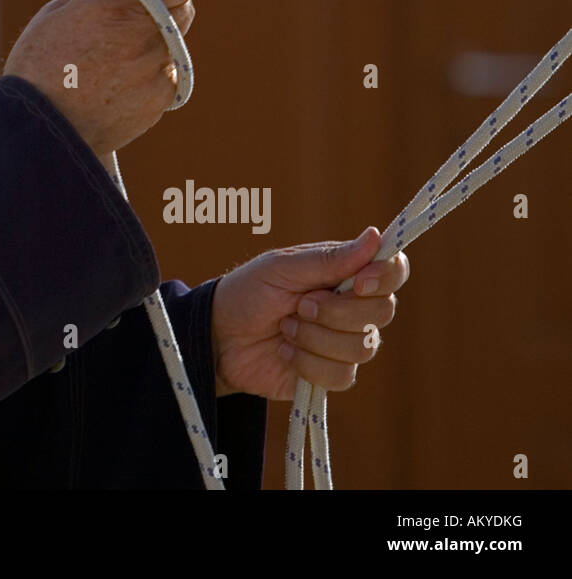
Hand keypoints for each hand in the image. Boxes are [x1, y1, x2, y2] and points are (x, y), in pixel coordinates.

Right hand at [2, 0, 198, 159]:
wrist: (39, 128)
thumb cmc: (40, 62)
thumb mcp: (59, 11)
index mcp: (122, 2)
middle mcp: (147, 33)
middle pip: (183, 10)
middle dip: (165, 9)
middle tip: (130, 22)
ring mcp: (157, 69)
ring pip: (173, 46)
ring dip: (153, 45)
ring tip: (111, 62)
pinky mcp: (160, 99)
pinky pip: (165, 78)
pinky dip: (148, 77)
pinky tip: (113, 87)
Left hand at [209, 227, 408, 400]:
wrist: (219, 336)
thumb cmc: (248, 292)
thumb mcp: (281, 268)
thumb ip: (329, 259)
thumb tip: (375, 236)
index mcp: (344, 273)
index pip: (392, 270)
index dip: (385, 276)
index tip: (359, 282)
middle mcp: (352, 306)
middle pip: (382, 311)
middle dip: (336, 311)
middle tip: (298, 305)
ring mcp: (344, 342)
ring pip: (363, 347)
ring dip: (316, 337)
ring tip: (286, 327)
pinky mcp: (332, 373)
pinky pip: (342, 375)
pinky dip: (307, 363)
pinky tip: (286, 351)